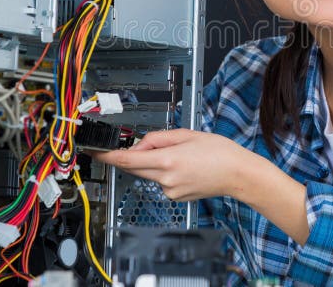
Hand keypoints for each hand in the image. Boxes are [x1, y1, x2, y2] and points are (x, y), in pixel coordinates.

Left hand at [91, 129, 256, 201]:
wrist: (237, 174)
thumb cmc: (219, 152)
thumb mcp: (186, 134)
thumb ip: (158, 138)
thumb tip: (139, 145)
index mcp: (167, 160)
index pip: (127, 159)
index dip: (107, 156)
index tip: (95, 151)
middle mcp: (165, 179)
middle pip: (133, 168)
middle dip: (132, 155)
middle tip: (146, 144)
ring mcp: (170, 191)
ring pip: (148, 174)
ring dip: (152, 163)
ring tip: (179, 155)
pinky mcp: (175, 197)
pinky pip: (160, 182)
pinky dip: (164, 173)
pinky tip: (183, 167)